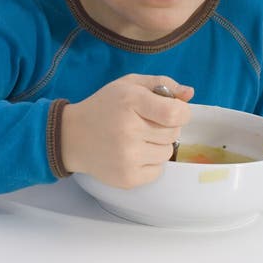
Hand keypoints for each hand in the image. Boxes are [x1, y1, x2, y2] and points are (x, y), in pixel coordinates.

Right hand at [60, 74, 193, 187]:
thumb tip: (190, 93)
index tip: (175, 111)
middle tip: (147, 123)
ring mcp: (127, 157)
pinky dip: (151, 162)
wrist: (72, 136)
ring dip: (159, 145)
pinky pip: (158, 170)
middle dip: (167, 127)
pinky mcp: (127, 178)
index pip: (175, 113)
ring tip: (138, 138)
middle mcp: (129, 130)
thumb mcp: (129, 85)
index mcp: (131, 102)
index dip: (182, 112)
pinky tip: (134, 153)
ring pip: (168, 152)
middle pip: (174, 133)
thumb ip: (162, 84)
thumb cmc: (105, 106)